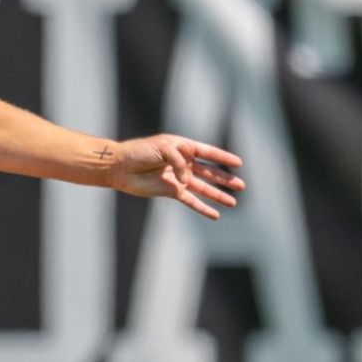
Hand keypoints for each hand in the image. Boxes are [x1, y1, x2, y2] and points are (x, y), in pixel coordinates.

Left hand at [106, 135, 244, 218]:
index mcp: (182, 147)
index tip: (238, 163)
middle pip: (209, 172)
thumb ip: (178, 160)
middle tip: (242, 186)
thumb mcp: (162, 148)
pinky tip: (215, 214)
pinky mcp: (171, 191)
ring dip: (218, 195)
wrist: (120, 167)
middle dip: (225, 179)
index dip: (223, 157)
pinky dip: (202, 208)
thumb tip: (186, 180)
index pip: (207, 152)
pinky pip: (190, 201)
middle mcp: (183, 163)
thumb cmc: (139, 152)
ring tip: (233, 202)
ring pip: (203, 188)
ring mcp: (178, 178)